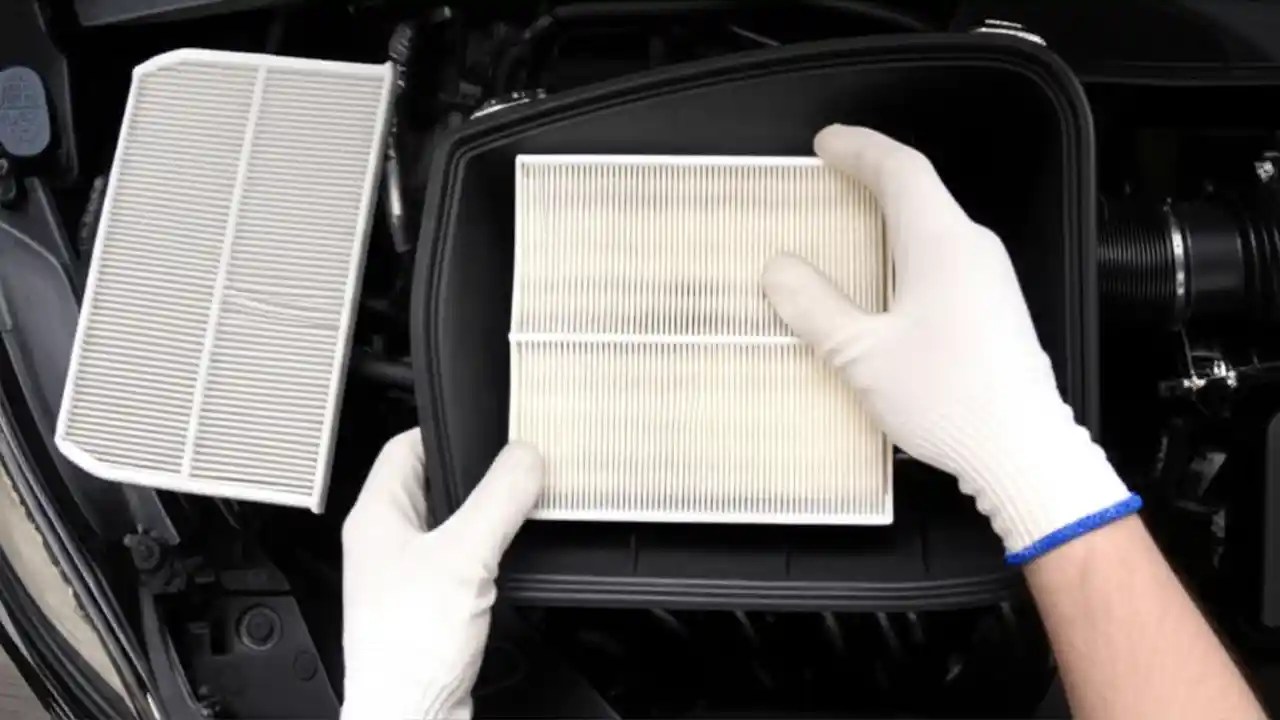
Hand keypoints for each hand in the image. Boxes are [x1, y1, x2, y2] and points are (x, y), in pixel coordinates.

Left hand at [341, 430, 542, 718]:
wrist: (409, 717)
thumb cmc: (407, 649)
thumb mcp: (463, 556)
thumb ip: (498, 500)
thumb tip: (526, 457)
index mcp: (376, 517)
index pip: (404, 446)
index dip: (444, 429)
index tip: (482, 422)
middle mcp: (386, 544)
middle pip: (434, 484)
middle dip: (476, 473)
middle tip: (515, 464)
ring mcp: (407, 576)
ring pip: (450, 524)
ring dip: (485, 515)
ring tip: (519, 507)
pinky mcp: (431, 606)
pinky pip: (462, 562)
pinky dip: (488, 553)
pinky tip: (510, 557)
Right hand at [763, 125, 1138, 562]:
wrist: (1023, 452)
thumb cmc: (948, 399)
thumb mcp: (861, 355)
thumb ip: (815, 307)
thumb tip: (780, 270)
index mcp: (941, 243)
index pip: (900, 169)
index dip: (860, 148)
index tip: (827, 144)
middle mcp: (973, 250)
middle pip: (920, 194)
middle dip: (872, 181)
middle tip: (831, 182)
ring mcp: (992, 280)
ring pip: (934, 230)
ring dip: (891, 222)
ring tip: (851, 234)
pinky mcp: (997, 312)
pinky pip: (946, 262)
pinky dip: (908, 256)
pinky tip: (886, 290)